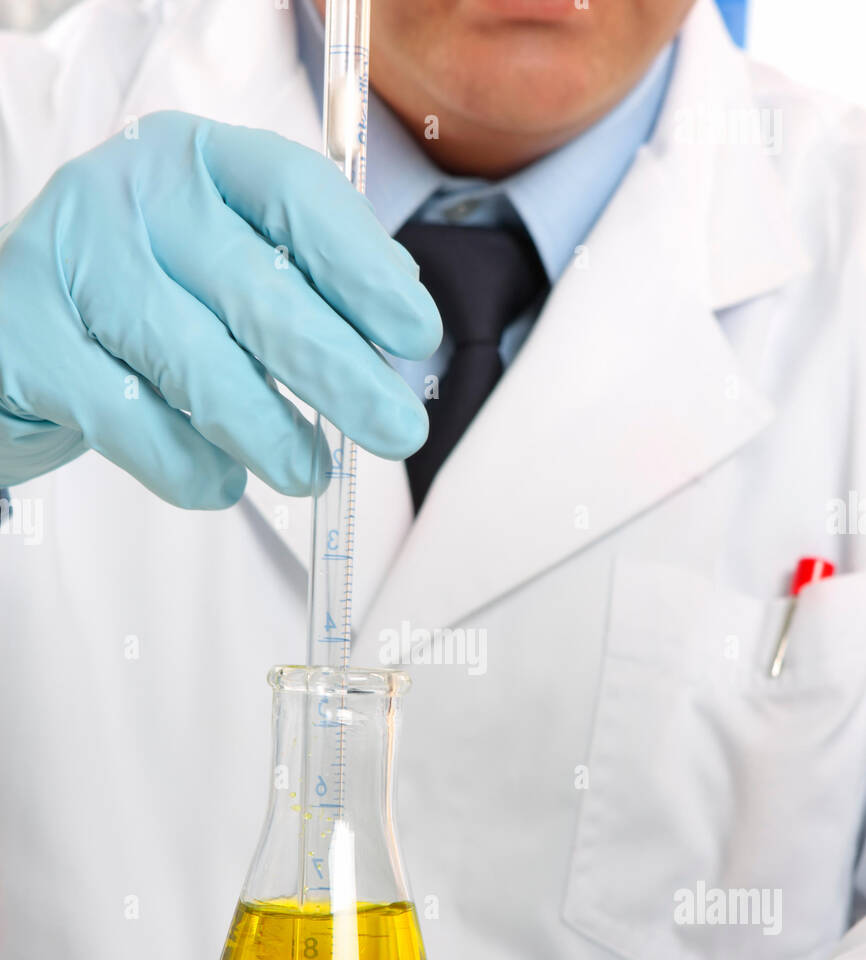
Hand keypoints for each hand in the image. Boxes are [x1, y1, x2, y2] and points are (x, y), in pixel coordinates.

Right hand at [0, 111, 438, 506]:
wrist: (12, 331)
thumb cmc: (140, 301)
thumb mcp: (216, 263)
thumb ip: (296, 276)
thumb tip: (400, 318)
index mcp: (196, 158)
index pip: (296, 194)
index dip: (364, 268)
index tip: (416, 335)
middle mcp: (130, 191)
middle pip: (257, 290)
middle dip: (339, 372)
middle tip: (396, 433)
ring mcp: (70, 261)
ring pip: (196, 363)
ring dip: (267, 432)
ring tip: (307, 473)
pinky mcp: (28, 339)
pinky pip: (132, 422)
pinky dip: (189, 467)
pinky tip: (219, 483)